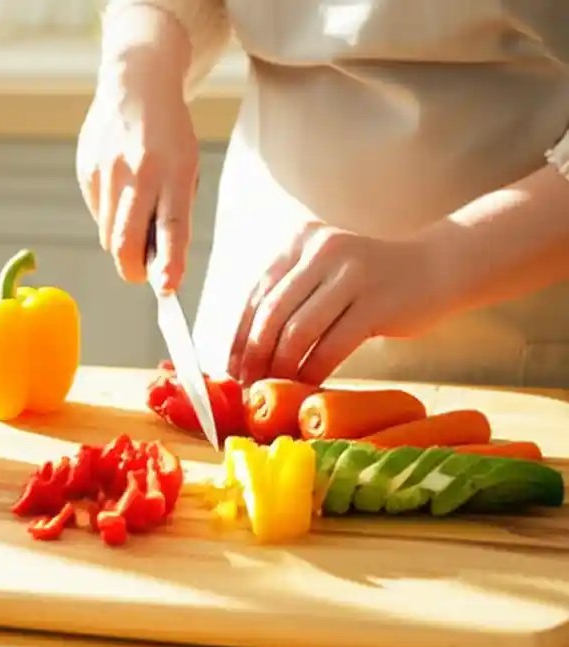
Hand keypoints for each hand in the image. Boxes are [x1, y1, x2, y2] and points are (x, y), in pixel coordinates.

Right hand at [75, 24, 197, 291]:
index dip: (168, 262)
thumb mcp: (187, 168)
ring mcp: (106, 171)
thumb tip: (156, 264)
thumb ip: (174, 213)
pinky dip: (108, 213)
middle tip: (142, 274)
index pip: (171, 227)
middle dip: (132, 269)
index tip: (167, 288)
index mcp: (174, 171)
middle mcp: (138, 172)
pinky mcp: (85, 170)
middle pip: (125, 242)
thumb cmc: (169, 136)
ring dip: (121, 238)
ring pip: (108, 234)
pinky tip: (119, 186)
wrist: (136, 85)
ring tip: (136, 210)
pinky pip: (95, 213)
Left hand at [227, 222, 454, 384]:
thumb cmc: (368, 280)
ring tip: (274, 387)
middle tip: (248, 384)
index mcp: (299, 240)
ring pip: (298, 331)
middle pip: (272, 313)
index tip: (230, 368)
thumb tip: (245, 349)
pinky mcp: (376, 302)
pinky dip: (314, 370)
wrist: (436, 267)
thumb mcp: (322, 272)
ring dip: (281, 366)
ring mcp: (351, 274)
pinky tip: (307, 385)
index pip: (257, 293)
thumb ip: (289, 296)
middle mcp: (322, 250)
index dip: (240, 335)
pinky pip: (332, 345)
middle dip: (255, 355)